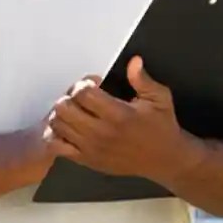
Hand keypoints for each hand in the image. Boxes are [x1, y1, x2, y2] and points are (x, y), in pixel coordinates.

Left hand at [48, 56, 203, 185]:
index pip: (83, 93)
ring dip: (62, 113)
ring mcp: (92, 148)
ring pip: (58, 125)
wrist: (165, 160)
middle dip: (70, 96)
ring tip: (75, 110)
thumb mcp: (159, 99)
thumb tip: (133, 61)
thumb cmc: (162, 128)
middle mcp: (102, 133)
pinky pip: (58, 147)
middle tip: (81, 96)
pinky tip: (69, 128)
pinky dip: (57, 135)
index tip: (94, 83)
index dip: (84, 83)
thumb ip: (143, 79)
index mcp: (119, 115)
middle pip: (64, 107)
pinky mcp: (87, 160)